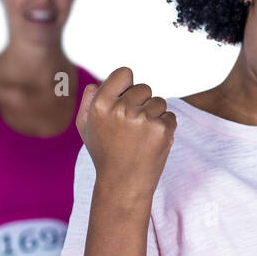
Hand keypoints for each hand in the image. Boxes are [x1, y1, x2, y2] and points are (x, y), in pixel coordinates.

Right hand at [76, 67, 175, 203]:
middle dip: (141, 102)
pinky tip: (151, 142)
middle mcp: (121, 109)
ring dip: (154, 115)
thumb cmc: (105, 153)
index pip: (124, 73)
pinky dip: (164, 126)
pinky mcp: (162, 129)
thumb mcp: (87, 128)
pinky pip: (170, 116)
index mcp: (101, 105)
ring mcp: (143, 119)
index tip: (126, 96)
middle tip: (132, 125)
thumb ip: (88, 102)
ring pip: (159, 101)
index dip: (127, 84)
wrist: (123, 183)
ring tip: (140, 135)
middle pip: (144, 87)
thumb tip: (96, 83)